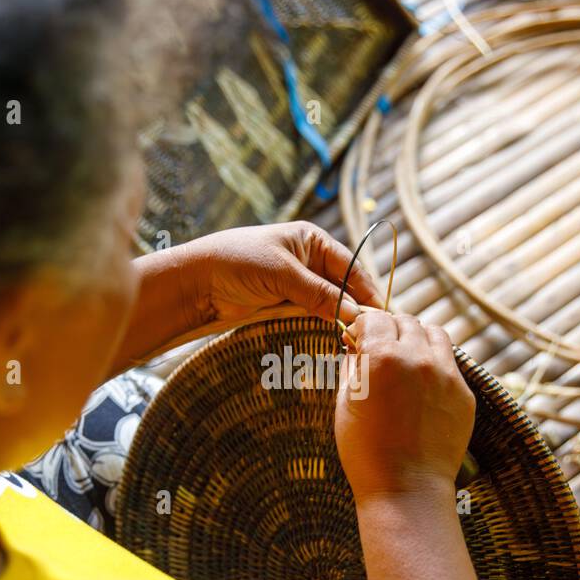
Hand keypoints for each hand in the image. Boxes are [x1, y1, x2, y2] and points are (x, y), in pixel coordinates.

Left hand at [179, 221, 382, 325]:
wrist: (196, 282)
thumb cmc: (236, 262)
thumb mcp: (283, 275)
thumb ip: (319, 294)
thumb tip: (354, 314)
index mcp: (312, 240)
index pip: (351, 266)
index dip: (367, 290)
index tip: (383, 315)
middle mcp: (309, 259)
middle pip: (344, 286)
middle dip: (357, 307)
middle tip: (375, 333)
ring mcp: (297, 282)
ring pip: (330, 303)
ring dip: (342, 319)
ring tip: (361, 338)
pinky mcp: (285, 302)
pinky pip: (313, 314)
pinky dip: (325, 325)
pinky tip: (337, 337)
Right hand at [334, 311, 474, 497]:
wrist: (406, 489)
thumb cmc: (366, 451)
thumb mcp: (346, 403)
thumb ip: (351, 365)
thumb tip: (354, 344)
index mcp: (382, 358)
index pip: (375, 318)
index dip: (362, 328)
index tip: (358, 339)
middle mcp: (418, 358)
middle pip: (406, 321)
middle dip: (389, 330)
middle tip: (379, 350)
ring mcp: (446, 375)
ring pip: (434, 333)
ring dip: (417, 339)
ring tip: (405, 360)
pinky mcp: (464, 393)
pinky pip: (450, 363)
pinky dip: (434, 364)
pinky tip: (421, 386)